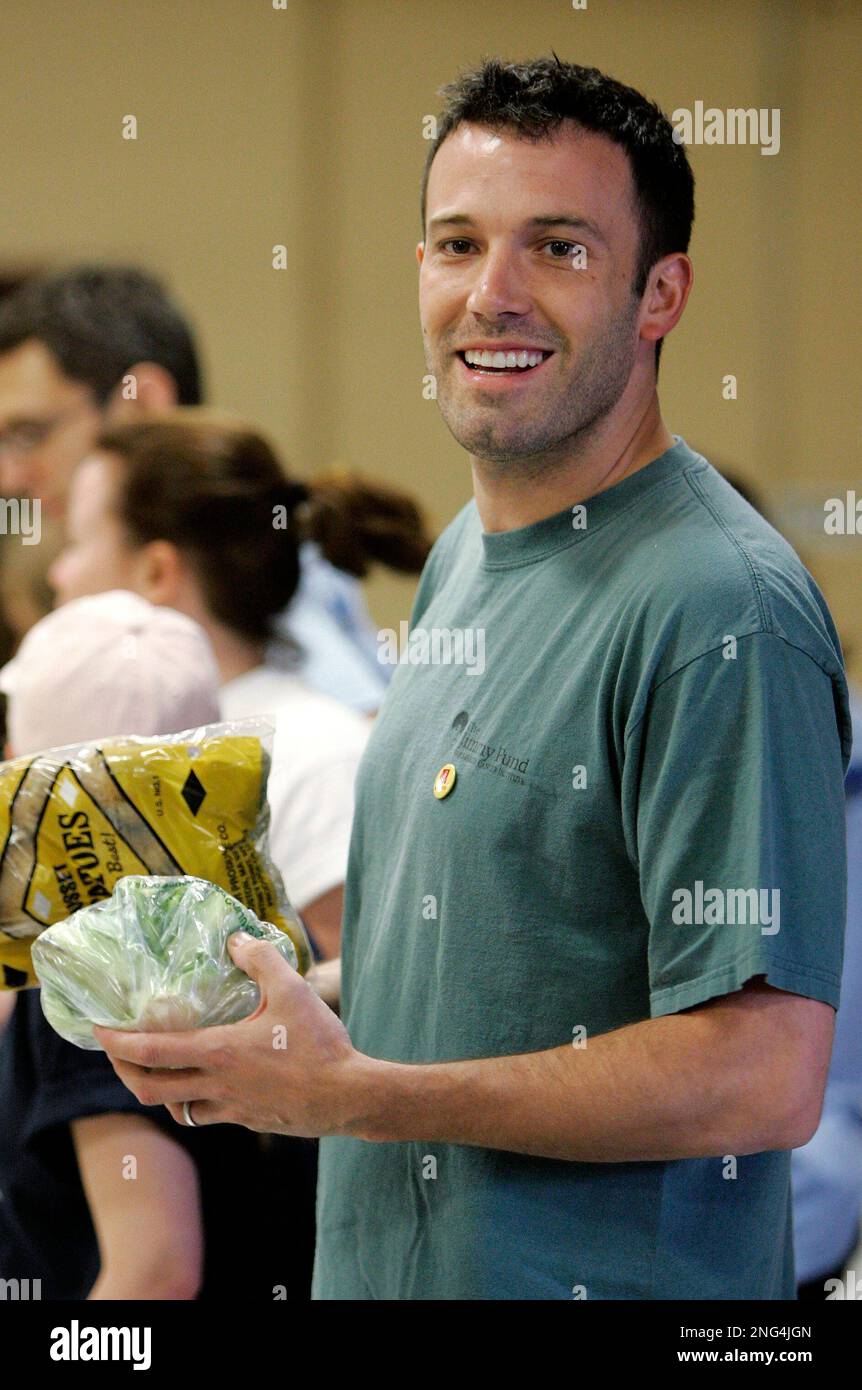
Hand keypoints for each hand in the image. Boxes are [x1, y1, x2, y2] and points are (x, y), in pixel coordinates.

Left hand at [92, 933, 367, 1136]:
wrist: (349, 1095)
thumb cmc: (319, 1045)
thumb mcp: (292, 990)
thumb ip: (261, 959)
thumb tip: (235, 939)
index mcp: (218, 1053)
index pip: (152, 1052)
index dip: (118, 1043)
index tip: (99, 1031)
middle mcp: (216, 1085)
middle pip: (149, 1090)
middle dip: (125, 1072)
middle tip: (118, 1054)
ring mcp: (231, 1108)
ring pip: (177, 1110)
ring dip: (159, 1093)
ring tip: (158, 1071)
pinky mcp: (249, 1120)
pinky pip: (208, 1116)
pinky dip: (196, 1103)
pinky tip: (209, 1086)